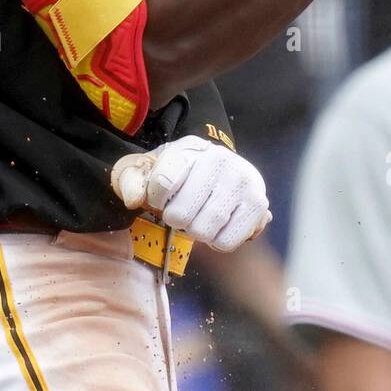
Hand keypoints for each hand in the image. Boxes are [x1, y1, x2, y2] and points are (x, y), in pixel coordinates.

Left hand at [110, 135, 270, 251]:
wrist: (223, 174)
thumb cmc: (182, 175)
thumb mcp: (151, 170)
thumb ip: (131, 181)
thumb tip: (134, 200)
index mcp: (189, 149)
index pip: (162, 182)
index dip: (156, 199)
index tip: (162, 197)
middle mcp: (219, 159)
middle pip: (180, 214)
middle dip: (177, 219)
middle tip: (185, 211)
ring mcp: (242, 181)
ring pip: (203, 230)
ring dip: (197, 232)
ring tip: (202, 216)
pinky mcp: (258, 204)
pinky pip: (226, 242)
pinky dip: (217, 241)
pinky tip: (219, 224)